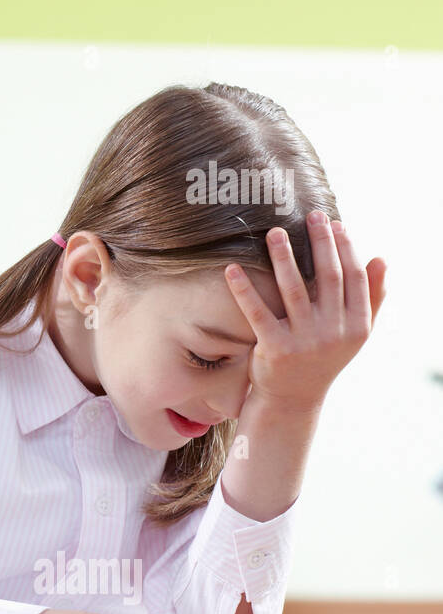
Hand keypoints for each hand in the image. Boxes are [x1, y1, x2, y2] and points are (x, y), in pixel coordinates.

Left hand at [224, 213, 386, 410]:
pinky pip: (257, 312)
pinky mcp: (275, 349)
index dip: (346, 248)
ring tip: (274, 232)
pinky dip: (244, 289)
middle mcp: (334, 332)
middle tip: (311, 215)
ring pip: (293, 289)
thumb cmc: (323, 358)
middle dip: (321, 243)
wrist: (293, 399)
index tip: (335, 223)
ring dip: (284, 257)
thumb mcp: (353, 333)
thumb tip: (381, 258)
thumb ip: (370, 298)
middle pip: (328, 278)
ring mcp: (304, 341)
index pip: (354, 278)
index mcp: (357, 326)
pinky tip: (232, 268)